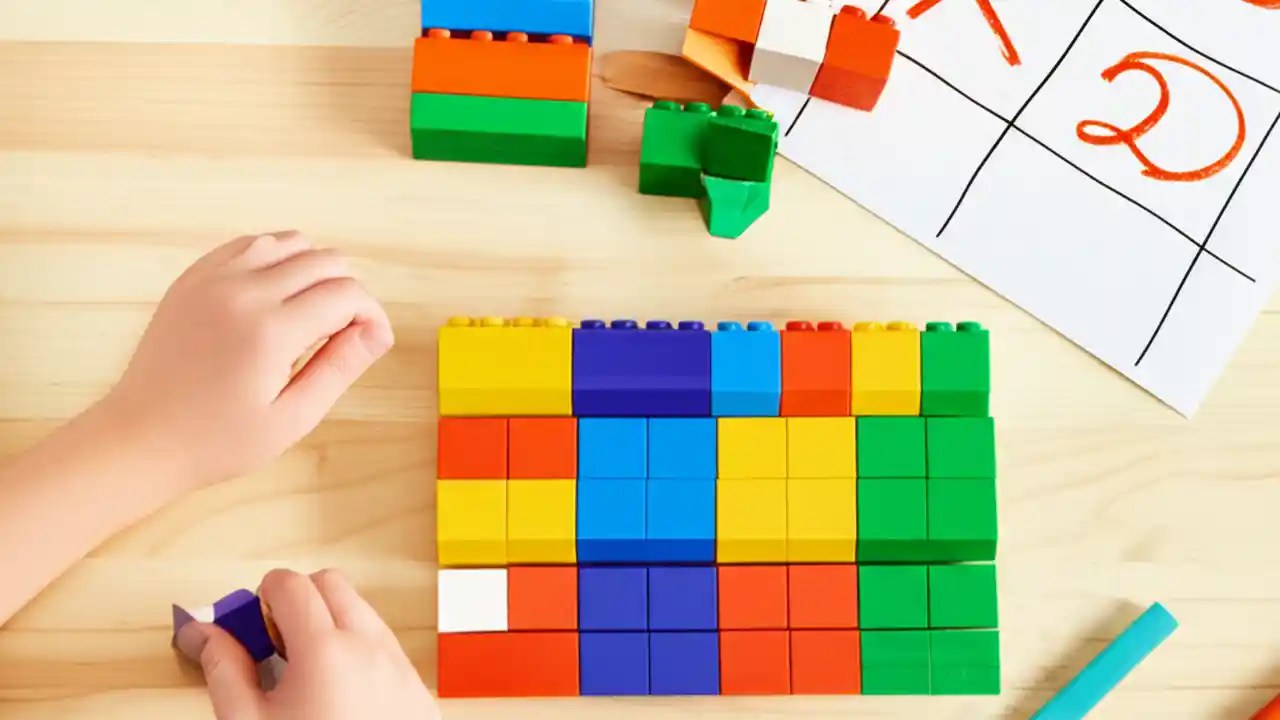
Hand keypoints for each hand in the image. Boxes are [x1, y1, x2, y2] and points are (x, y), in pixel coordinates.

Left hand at [102, 232, 392, 489]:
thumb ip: (340, 367)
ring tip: (310, 312)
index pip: (347, 294)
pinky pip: (250, 244)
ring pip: (291, 242)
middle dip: (348, 291)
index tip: (370, 342)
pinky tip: (278, 294)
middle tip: (342, 332)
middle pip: (325, 260)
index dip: (371, 315)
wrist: (141, 437)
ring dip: (314, 269)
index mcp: (270, 331)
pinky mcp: (193, 277)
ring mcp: (213, 278)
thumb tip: (379, 330)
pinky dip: (277, 259)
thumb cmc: (218, 440)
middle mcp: (242, 292)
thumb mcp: (292, 418)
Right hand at [177, 569, 438, 719]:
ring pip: (361, 612)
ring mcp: (400, 665)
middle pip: (330, 584)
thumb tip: (204, 630)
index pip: (289, 583)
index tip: (248, 631)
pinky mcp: (417, 688)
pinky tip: (338, 699)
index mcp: (325, 648)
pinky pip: (385, 645)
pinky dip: (358, 652)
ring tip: (304, 681)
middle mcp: (370, 646)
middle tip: (274, 650)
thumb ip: (225, 669)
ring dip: (329, 625)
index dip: (260, 599)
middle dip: (297, 602)